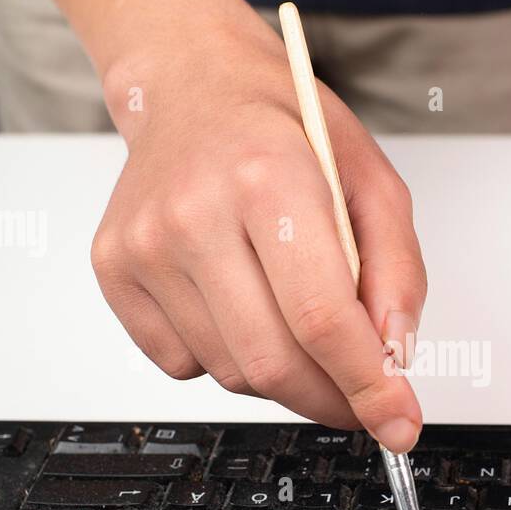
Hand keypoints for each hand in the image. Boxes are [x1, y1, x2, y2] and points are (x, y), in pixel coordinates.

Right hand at [90, 22, 425, 452]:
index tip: (397, 424)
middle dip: (331, 399)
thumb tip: (394, 356)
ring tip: (297, 323)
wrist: (189, 85)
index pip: (321, 318)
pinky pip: (183, 365)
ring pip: (230, 373)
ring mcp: (144, 246)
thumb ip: (397, 270)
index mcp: (267, 179)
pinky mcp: (113, 270)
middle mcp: (193, 214)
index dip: (367, 387)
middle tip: (362, 398)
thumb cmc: (282, 126)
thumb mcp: (370, 177)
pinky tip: (241, 304)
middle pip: (272, 362)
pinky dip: (227, 357)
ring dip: (282, 376)